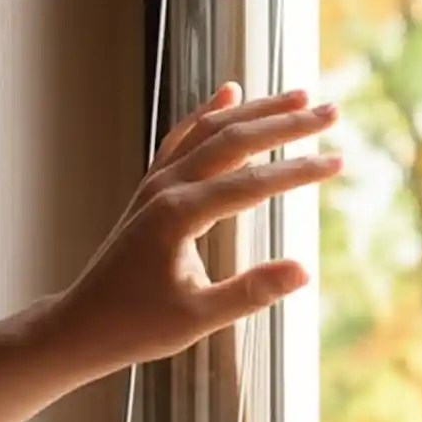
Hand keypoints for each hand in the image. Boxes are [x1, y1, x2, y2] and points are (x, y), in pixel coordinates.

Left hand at [50, 82, 341, 375]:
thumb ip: (252, 292)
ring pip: (211, 130)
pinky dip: (210, 113)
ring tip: (298, 97)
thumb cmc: (137, 326)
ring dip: (256, 110)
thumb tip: (304, 271)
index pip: (253, 183)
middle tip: (331, 111)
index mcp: (179, 215)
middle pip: (234, 140)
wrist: (82, 326)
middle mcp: (166, 188)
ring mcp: (156, 184)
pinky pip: (185, 138)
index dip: (299, 171)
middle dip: (286, 123)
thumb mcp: (199, 319)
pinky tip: (230, 94)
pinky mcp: (153, 190)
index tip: (339, 160)